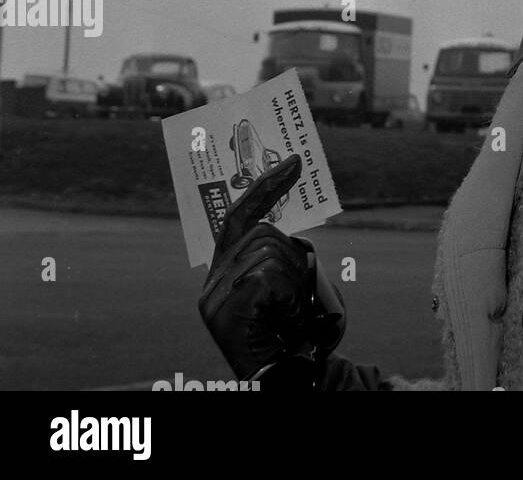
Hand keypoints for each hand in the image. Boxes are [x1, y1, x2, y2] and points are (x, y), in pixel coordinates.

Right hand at [199, 152, 342, 380]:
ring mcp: (213, 295)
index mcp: (225, 269)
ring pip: (270, 254)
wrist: (279, 376)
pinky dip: (286, 294)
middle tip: (292, 296)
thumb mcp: (283, 284)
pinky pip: (267, 276)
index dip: (265, 186)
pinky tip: (280, 317)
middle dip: (292, 259)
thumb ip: (275, 254)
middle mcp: (213, 280)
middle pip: (264, 234)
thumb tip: (288, 222)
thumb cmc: (287, 332)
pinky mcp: (220, 310)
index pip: (241, 214)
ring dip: (292, 281)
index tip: (294, 161)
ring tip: (285, 312)